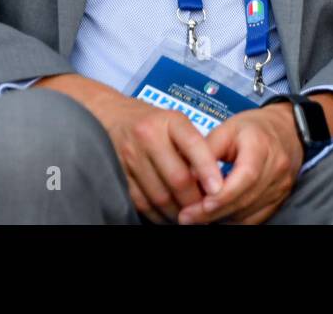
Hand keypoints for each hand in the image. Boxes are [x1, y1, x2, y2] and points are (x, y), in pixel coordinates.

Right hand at [81, 88, 224, 223]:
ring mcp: (131, 156)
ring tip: (190, 216)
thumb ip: (195, 147)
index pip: (193, 144)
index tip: (218, 189)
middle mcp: (148, 135)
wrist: (114, 116)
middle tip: (206, 209)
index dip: (207, 169)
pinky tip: (169, 216)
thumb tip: (213, 184)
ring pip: (160, 196)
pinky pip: (143, 203)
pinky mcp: (119, 174)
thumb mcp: (176, 123)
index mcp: (169, 120)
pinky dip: (159, 215)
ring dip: (178, 212)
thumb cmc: (154, 124)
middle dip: (195, 200)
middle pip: (177, 178)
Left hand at [176, 103, 303, 224]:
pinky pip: (255, 218)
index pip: (246, 176)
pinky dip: (234, 220)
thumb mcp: (226, 129)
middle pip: (246, 198)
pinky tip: (217, 216)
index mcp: (261, 145)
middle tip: (187, 217)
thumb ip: (206, 150)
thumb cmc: (251, 128)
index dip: (223, 195)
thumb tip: (185, 176)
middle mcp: (276, 167)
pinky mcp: (279, 199)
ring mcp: (280, 185)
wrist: (285, 130)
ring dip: (222, 217)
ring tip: (197, 216)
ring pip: (249, 212)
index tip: (199, 205)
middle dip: (214, 211)